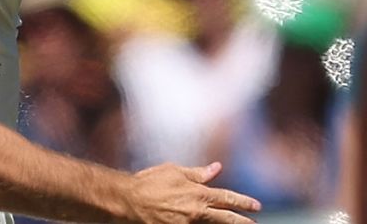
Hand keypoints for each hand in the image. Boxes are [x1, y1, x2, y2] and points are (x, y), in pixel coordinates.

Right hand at [122, 162, 260, 222]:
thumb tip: (216, 168)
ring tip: (236, 223)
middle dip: (243, 222)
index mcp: (198, 194)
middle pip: (227, 219)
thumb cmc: (150, 182)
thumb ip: (198, 173)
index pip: (227, 198)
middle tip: (254, 223)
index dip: (243, 202)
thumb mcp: (174, 171)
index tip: (257, 206)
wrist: (130, 200)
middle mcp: (197, 212)